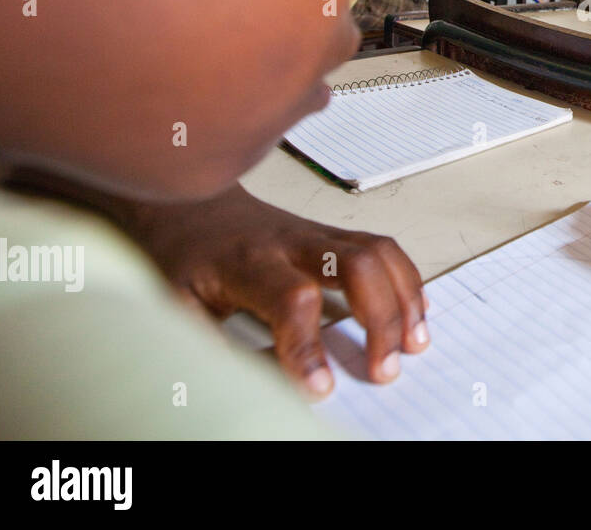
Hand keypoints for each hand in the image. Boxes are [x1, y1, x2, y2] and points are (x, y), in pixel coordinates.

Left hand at [128, 185, 428, 396]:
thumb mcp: (175, 305)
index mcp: (248, 261)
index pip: (292, 298)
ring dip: (405, 299)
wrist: (189, 203)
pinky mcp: (333, 234)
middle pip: (356, 265)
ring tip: (415, 343)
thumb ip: (204, 344)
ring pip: (379, 252)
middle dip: (381, 319)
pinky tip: (415, 312)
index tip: (321, 387)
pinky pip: (382, 249)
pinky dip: (407, 280)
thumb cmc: (185, 256)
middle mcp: (291, 242)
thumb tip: (235, 387)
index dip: (310, 345)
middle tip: (385, 368)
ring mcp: (318, 233)